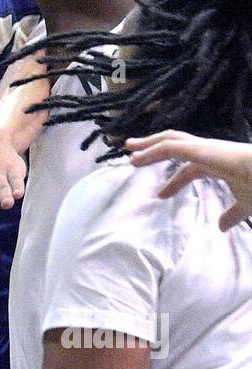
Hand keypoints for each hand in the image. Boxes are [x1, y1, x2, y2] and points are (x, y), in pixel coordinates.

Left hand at [127, 131, 251, 230]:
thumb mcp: (244, 205)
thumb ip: (232, 214)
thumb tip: (221, 227)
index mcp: (217, 163)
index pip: (190, 169)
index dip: (174, 181)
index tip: (160, 194)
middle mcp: (209, 152)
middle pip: (176, 145)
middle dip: (155, 148)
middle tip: (133, 154)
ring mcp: (205, 148)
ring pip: (170, 140)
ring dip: (148, 144)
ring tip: (128, 149)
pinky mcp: (202, 149)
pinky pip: (170, 147)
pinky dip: (152, 151)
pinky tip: (137, 158)